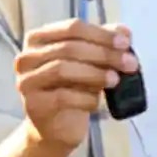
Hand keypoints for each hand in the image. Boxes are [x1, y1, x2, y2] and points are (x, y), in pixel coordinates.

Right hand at [14, 19, 138, 152]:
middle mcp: (27, 57)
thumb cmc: (71, 90)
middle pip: (69, 48)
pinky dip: (85, 98)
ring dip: (95, 73)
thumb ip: (104, 45)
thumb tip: (124, 31)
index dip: (101, 34)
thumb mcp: (89, 64)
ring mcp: (27, 81)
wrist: (54, 128)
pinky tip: (97, 102)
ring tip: (115, 80)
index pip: (72, 28)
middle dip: (103, 54)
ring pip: (62, 69)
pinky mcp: (33, 105)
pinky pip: (62, 96)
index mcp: (38, 38)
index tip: (126, 43)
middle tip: (129, 64)